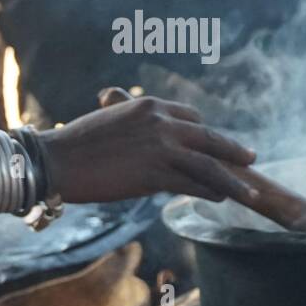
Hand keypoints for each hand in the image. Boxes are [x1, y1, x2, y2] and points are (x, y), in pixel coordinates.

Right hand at [38, 88, 259, 204]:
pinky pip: (191, 184)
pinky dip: (209, 192)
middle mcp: (160, 122)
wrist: (54, 160)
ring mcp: (160, 148)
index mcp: (149, 106)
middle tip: (251, 159)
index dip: (204, 133)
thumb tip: (144, 145)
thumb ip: (133, 127)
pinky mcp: (154, 174)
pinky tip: (219, 199)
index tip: (214, 145)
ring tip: (249, 194)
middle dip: (233, 151)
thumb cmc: (73, 146)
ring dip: (233, 181)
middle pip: (208, 138)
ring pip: (208, 165)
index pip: (190, 117)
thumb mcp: (109, 123)